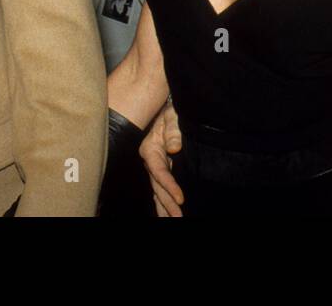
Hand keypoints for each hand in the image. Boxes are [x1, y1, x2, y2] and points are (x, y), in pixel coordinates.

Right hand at [140, 100, 183, 215]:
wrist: (166, 110)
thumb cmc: (170, 112)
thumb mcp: (172, 116)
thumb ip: (173, 129)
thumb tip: (174, 147)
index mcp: (150, 149)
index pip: (159, 172)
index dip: (169, 186)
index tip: (181, 199)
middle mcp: (150, 161)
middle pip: (158, 187)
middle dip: (168, 204)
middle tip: (178, 218)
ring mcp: (155, 167)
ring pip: (157, 191)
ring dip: (165, 207)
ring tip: (174, 220)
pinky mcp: (161, 169)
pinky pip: (160, 188)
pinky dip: (164, 202)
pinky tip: (168, 213)